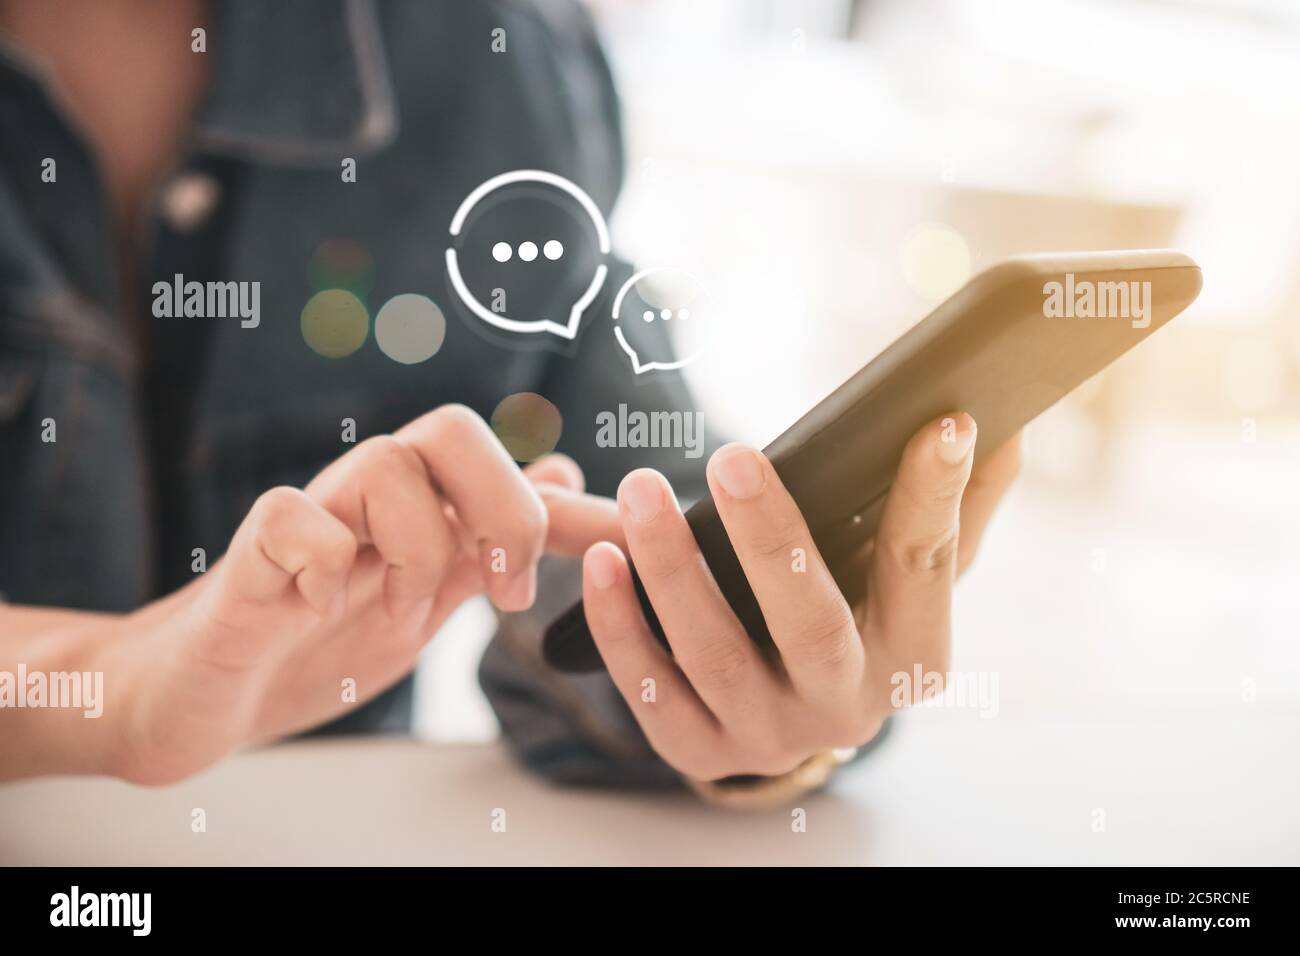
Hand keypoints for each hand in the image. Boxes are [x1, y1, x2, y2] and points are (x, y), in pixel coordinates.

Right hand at [97, 405, 613, 783]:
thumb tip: (564, 478)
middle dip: (501, 508)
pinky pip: (290, 514)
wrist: (210, 691)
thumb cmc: (319, 637)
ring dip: (416, 548)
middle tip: (505, 589)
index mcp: (425, 511)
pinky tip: (325, 605)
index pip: (514, 476)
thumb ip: (491, 543)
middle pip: (452, 429)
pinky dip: (323, 559)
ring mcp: (313, 519)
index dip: (584, 508)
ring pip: (385, 462)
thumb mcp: (427, 596)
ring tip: (404, 610)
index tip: (641, 540)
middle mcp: (373, 497)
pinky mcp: (251, 554)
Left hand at [580, 414, 1020, 780]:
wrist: (799, 711)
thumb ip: (956, 507)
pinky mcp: (703, 750)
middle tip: (731, 456)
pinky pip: (653, 692)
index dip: (933, 497)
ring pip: (717, 654)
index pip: (927, 569)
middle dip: (770, 540)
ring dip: (673, 569)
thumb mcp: (913, 575)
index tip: (940, 423)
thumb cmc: (861, 616)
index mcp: (914, 656)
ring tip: (641, 490)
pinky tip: (602, 561)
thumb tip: (994, 423)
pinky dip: (622, 628)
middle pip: (811, 625)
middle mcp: (849, 707)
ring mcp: (772, 735)